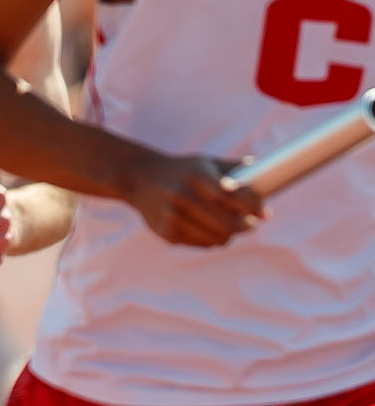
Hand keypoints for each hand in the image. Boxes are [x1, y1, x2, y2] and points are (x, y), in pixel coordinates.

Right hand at [118, 153, 264, 247]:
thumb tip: (268, 174)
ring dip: (229, 234)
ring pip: (218, 238)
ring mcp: (173, 217)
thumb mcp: (204, 162)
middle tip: (251, 223)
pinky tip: (207, 228)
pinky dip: (210, 238)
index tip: (265, 213)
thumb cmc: (180, 170)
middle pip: (229, 224)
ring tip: (229, 226)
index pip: (234, 197)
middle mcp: (183, 196)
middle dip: (247, 226)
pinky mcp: (167, 233)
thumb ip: (234, 168)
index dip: (254, 208)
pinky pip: (202, 244)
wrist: (137, 178)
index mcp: (196, 175)